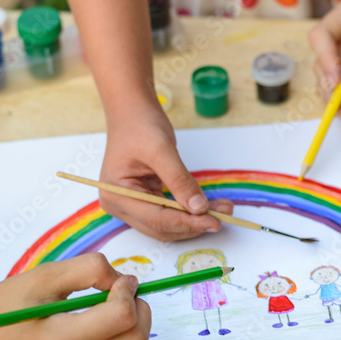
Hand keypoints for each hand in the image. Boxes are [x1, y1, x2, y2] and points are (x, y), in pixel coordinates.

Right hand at [0, 253, 150, 339]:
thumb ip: (88, 270)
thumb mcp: (43, 276)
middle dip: (140, 310)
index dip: (129, 292)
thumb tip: (124, 280)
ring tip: (113, 309)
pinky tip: (100, 328)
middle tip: (123, 292)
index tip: (121, 279)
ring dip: (135, 330)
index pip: (122, 318)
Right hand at [100, 107, 233, 240]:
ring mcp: (130, 205)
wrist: (132, 111)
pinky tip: (209, 207)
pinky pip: (168, 214)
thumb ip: (180, 181)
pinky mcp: (143, 201)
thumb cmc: (139, 124)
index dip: (187, 223)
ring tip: (222, 210)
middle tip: (223, 216)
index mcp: (116, 194)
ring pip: (167, 225)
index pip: (157, 219)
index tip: (214, 221)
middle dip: (194, 224)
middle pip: (161, 227)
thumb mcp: (162, 150)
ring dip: (194, 221)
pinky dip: (188, 212)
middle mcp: (119, 205)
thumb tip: (200, 209)